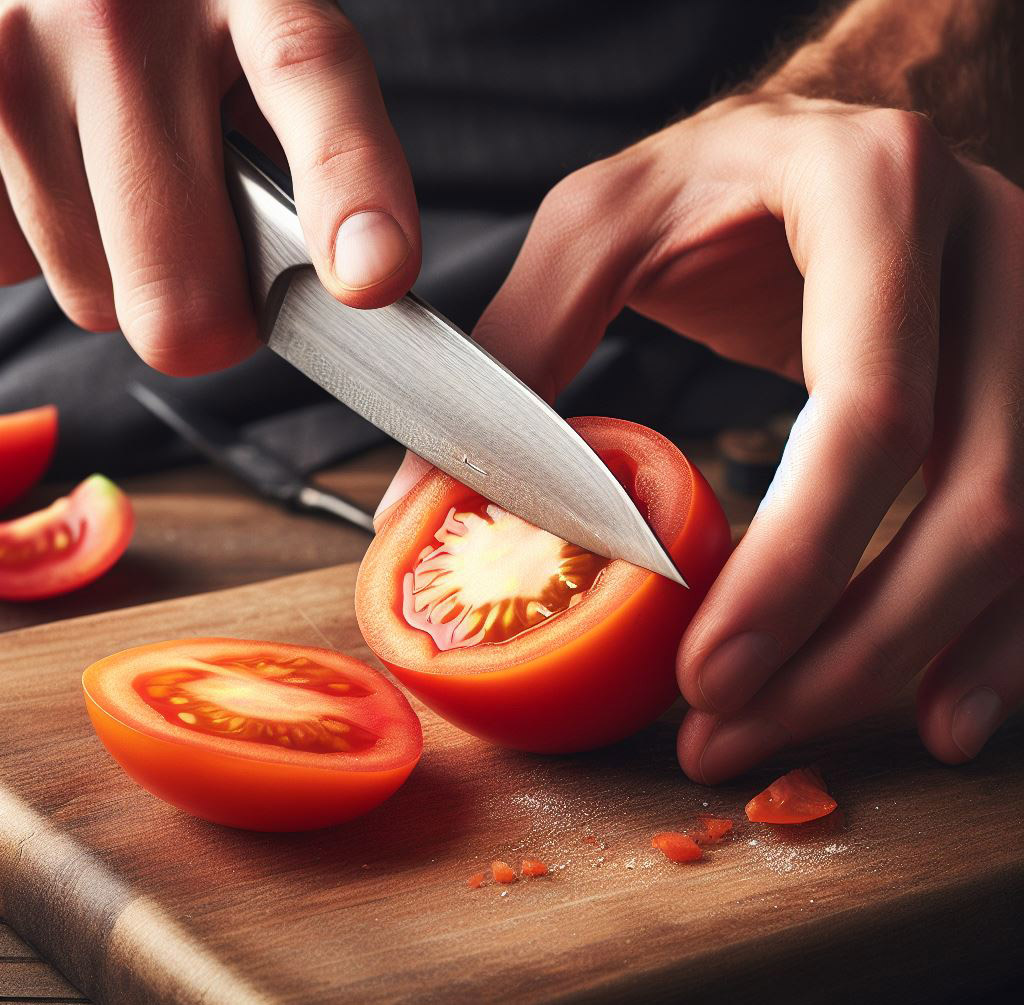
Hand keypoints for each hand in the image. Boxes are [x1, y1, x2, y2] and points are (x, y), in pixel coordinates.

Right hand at [0, 0, 418, 374]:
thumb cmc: (189, 20)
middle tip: (216, 261)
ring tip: (126, 181)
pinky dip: (46, 246)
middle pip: (181, 298)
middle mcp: (119, 13)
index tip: (371, 276)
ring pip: (92, 297)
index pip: (307, 78)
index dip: (348, 193)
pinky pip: (11, 266)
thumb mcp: (266, 46)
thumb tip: (341, 282)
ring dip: (121, 270)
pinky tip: (63, 175)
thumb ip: (313, 151)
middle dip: (209, 314)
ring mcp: (15, 54)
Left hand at [379, 93, 1023, 777]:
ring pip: (1022, 527)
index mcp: (875, 194)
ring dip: (918, 659)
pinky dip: (995, 631)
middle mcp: (989, 251)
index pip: (869, 415)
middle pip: (970, 495)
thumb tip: (426, 499)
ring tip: (808, 737)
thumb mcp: (603, 228)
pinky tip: (936, 704)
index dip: (798, 564)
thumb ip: (524, 347)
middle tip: (729, 731)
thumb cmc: (712, 180)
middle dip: (851, 647)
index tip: (708, 674)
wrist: (821, 141)